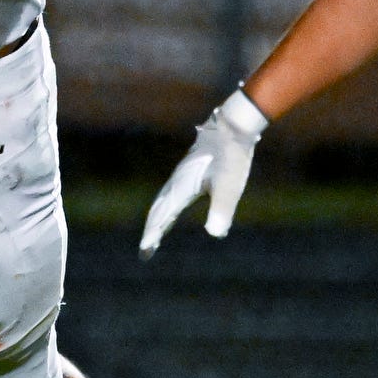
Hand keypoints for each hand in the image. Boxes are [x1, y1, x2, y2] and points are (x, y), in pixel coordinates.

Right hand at [139, 92, 270, 257]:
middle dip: (152, 230)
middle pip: (158, 210)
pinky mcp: (189, 171)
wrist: (232, 126)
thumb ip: (222, 209)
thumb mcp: (229, 185)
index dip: (153, 234)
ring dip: (158, 219)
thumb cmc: (231, 156)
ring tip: (156, 235)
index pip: (163, 215)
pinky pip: (171, 194)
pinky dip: (166, 207)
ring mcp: (182, 175)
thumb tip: (215, 234)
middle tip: (146, 251)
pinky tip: (173, 209)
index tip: (145, 251)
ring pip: (163, 201)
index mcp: (183, 188)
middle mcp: (177, 182)